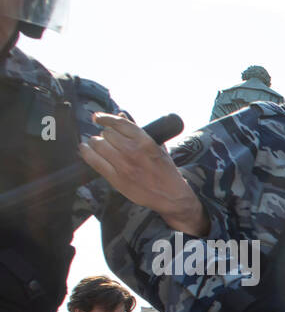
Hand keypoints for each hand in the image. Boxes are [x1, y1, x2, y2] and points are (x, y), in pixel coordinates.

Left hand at [78, 113, 208, 233]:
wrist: (172, 197)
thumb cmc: (166, 172)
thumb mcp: (157, 147)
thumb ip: (138, 131)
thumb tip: (121, 114)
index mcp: (145, 142)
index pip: (118, 123)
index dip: (105, 118)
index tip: (98, 118)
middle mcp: (133, 151)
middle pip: (107, 133)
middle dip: (105, 135)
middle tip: (107, 141)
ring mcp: (124, 165)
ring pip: (98, 144)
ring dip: (95, 143)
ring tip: (98, 146)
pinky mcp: (116, 178)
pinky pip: (94, 160)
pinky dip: (86, 152)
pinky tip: (85, 149)